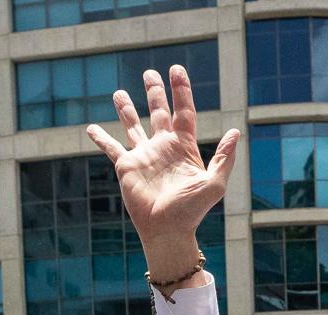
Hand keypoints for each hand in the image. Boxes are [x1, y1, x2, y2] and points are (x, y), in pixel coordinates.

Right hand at [85, 67, 238, 283]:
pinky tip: (91, 128)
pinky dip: (101, 138)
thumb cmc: (192, 211)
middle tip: (151, 73)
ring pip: (133, 125)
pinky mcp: (126, 167)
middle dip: (155, 92)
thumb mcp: (213, 184)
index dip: (181, 90)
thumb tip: (236, 131)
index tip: (177, 69)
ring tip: (119, 92)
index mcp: (184, 148)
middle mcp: (163, 148)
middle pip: (158, 112)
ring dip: (125, 109)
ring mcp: (144, 156)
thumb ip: (224, 158)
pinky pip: (111, 148)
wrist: (167, 231)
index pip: (183, 112)